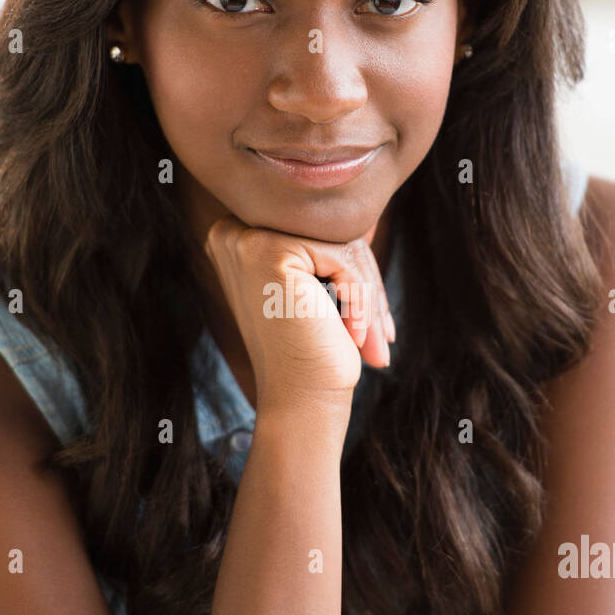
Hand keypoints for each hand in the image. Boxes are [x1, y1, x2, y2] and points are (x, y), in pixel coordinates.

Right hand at [203, 217, 395, 409]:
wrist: (301, 401)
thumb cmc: (315, 352)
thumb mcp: (320, 288)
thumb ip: (329, 247)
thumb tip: (369, 213)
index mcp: (235, 237)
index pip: (315, 231)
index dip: (351, 271)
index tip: (374, 314)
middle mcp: (231, 232)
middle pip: (328, 231)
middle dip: (365, 282)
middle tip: (384, 334)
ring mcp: (245, 238)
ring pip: (340, 242)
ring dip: (369, 294)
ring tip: (377, 340)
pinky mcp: (269, 251)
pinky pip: (341, 256)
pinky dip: (360, 298)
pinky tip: (353, 336)